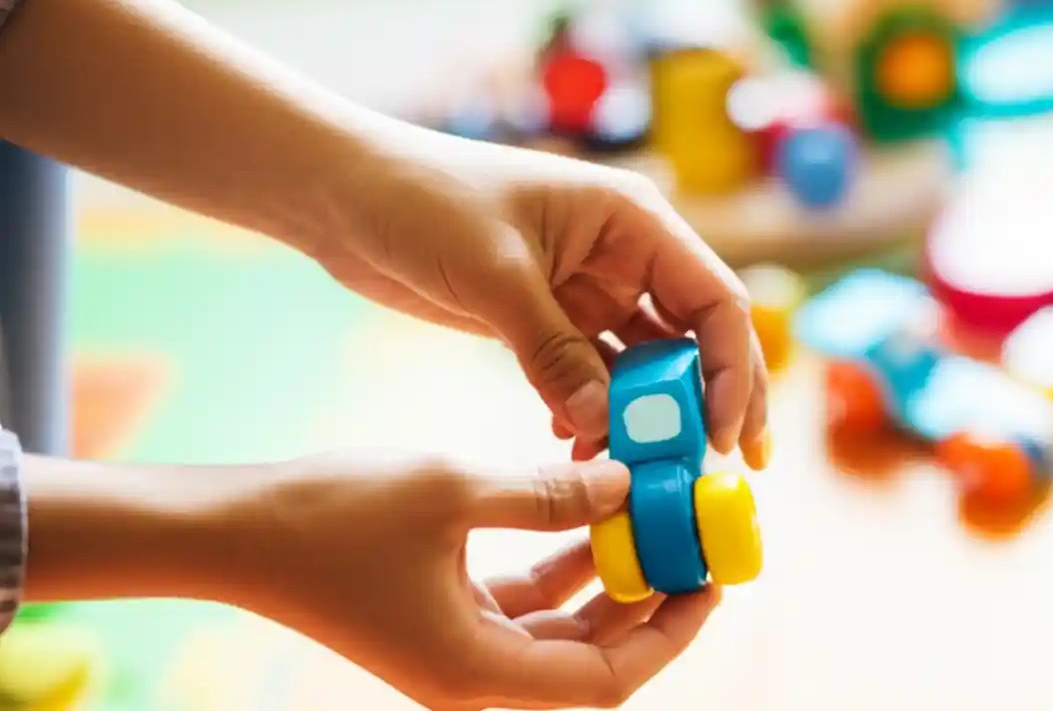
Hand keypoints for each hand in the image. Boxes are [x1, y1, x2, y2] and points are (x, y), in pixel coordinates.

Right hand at [227, 452, 719, 709]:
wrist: (231, 531)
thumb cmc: (331, 516)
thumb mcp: (454, 490)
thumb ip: (548, 493)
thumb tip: (626, 482)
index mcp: (479, 672)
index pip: (606, 678)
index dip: (669, 634)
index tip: (712, 582)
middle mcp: (473, 674)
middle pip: (590, 654)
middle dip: (648, 600)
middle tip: (693, 544)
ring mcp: (455, 646)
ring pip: (559, 623)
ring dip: (607, 575)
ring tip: (654, 518)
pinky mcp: (440, 613)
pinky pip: (522, 598)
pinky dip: (562, 561)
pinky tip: (594, 509)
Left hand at [310, 124, 768, 467]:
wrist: (346, 195)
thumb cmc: (422, 201)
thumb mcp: (494, 275)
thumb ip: (555, 352)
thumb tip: (608, 430)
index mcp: (633, 222)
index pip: (715, 301)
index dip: (734, 371)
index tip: (728, 438)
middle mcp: (624, 257)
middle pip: (696, 339)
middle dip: (712, 404)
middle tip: (730, 470)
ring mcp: (589, 292)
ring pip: (645, 367)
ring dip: (648, 420)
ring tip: (642, 476)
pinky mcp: (551, 321)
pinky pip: (594, 378)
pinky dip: (595, 416)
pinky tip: (578, 449)